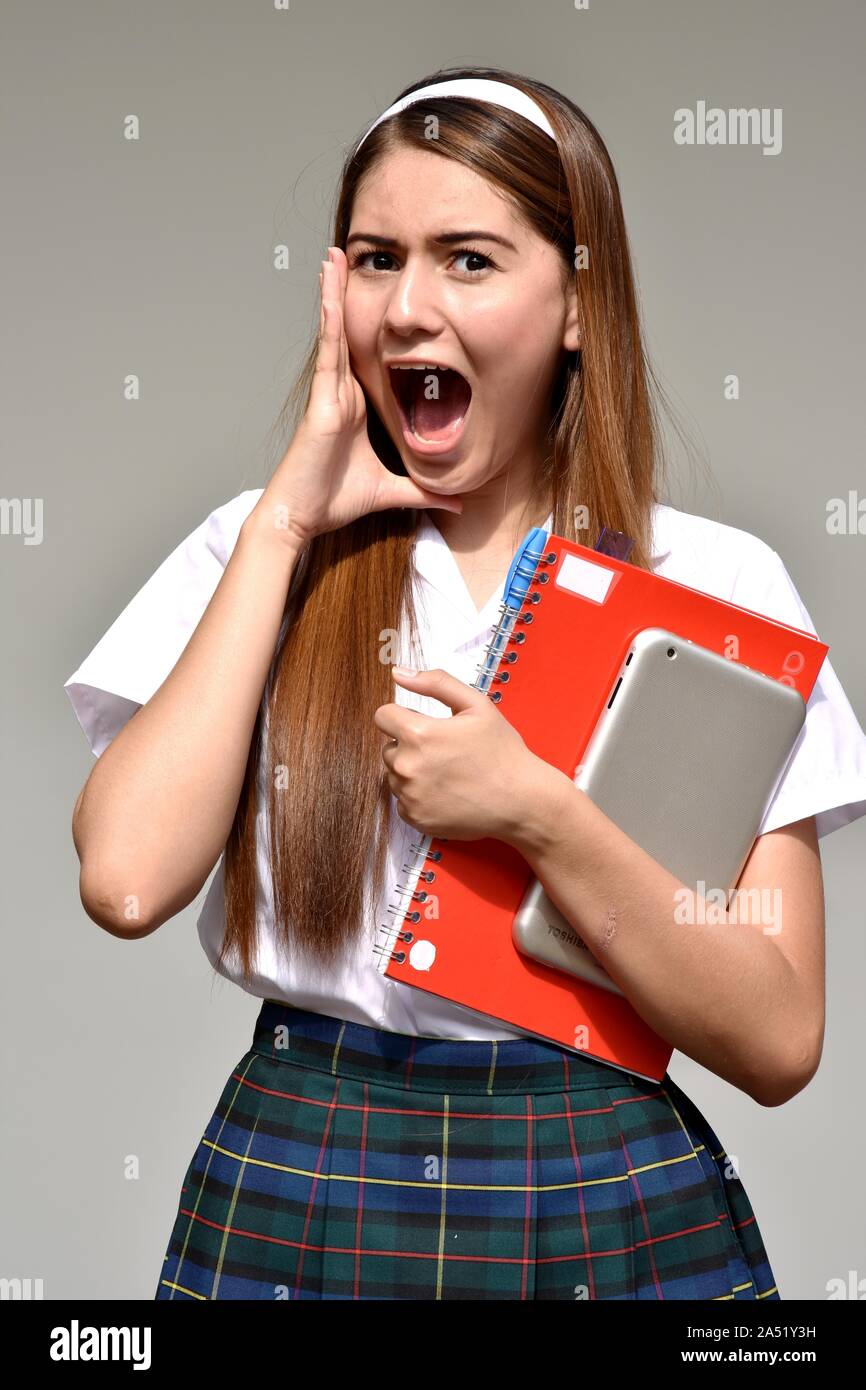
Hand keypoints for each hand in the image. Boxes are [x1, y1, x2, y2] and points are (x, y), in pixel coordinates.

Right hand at [250, 246, 463, 549]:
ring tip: (335, 255)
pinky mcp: (322, 397)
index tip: (385, 300)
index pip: (369, 357)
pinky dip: (330, 316)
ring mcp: (329, 392)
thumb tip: (457, 503)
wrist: (302, 517)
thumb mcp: (393, 493)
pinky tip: (329, 287)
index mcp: (356, 406)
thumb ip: (424, 492)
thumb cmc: (334, 502)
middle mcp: (341, 392)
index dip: (375, 327)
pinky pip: (329, 349)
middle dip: (348, 295)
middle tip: (350, 256)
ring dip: (334, 292)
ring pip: (335, 332)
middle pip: (349, 333)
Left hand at [374, 666, 554, 841]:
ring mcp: (409, 796)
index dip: (402, 716)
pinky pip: (403, 800)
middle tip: (444, 751)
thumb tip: (398, 673)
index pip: (382, 716)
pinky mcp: (415, 819)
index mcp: (418, 734)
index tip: (421, 723)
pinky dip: (418, 796)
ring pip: (395, 775)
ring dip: (413, 771)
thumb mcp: (476, 705)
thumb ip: (435, 684)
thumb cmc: (502, 751)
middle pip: (388, 747)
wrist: (521, 800)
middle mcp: (407, 767)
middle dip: (409, 746)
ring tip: (447, 773)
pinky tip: (446, 792)